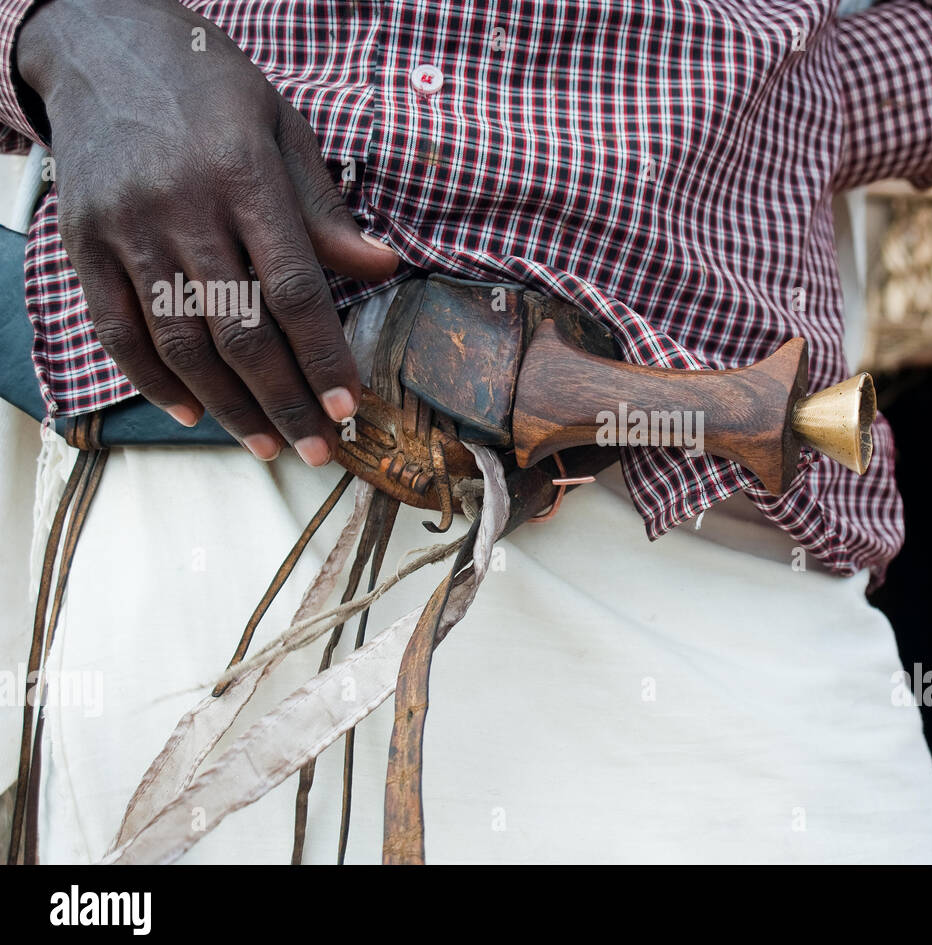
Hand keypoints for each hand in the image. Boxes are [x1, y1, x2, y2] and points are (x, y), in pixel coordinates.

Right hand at [16, 0, 399, 463]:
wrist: (105, 44)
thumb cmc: (211, 88)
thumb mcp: (283, 130)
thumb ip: (325, 211)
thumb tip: (383, 269)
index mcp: (243, 178)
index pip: (292, 289)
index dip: (322, 357)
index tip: (349, 407)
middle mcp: (181, 208)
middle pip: (239, 331)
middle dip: (284, 401)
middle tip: (317, 449)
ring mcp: (125, 228)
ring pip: (179, 342)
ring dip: (226, 406)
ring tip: (264, 445)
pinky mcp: (83, 242)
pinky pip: (117, 328)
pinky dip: (153, 379)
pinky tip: (191, 411)